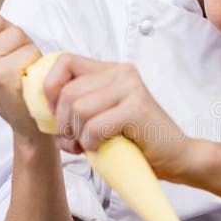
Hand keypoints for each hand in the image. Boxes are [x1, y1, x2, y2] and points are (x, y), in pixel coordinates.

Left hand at [42, 54, 190, 179]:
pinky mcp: (137, 108)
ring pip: (78, 109)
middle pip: (67, 91)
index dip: (49, 90)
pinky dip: (92, 144)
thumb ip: (76, 107)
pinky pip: (94, 127)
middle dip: (63, 123)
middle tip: (75, 141)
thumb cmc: (136, 142)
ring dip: (79, 135)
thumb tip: (42, 112)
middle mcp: (121, 72)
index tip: (56, 116)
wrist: (178, 158)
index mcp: (111, 70)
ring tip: (93, 146)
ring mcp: (131, 87)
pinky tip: (104, 148)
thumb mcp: (100, 117)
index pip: (63, 62)